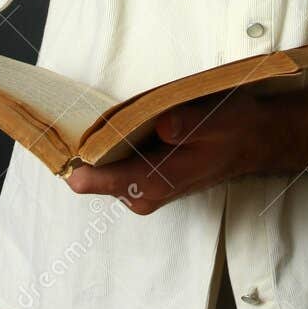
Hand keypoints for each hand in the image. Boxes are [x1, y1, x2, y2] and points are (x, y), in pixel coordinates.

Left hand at [65, 88, 275, 214]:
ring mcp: (142, 192)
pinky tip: (124, 126)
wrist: (253, 142)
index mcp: (156, 182)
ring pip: (101, 170)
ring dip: (100, 144)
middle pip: (91, 173)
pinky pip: (112, 167)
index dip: (71, 158)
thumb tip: (162, 126)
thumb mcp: (216, 118)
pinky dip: (110, 147)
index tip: (54, 135)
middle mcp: (143, 195)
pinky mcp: (143, 183)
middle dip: (86, 145)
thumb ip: (188, 124)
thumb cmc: (233, 129)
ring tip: (112, 116)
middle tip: (82, 113)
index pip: (96, 180)